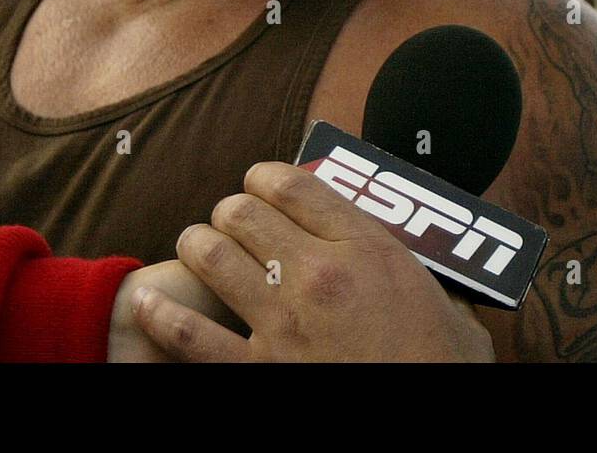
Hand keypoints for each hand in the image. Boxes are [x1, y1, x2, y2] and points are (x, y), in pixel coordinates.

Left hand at [131, 162, 495, 361]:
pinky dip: (161, 316)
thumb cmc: (443, 366)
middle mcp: (318, 275)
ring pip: (211, 255)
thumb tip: (423, 262)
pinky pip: (189, 337)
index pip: (295, 185)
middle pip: (245, 212)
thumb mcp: (448, 304)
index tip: (261, 181)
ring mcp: (282, 324)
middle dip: (233, 210)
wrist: (432, 421)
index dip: (267, 175)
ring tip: (201, 247)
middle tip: (235, 220)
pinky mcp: (258, 372)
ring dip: (199, 245)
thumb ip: (423, 272)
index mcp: (367, 249)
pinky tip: (148, 303)